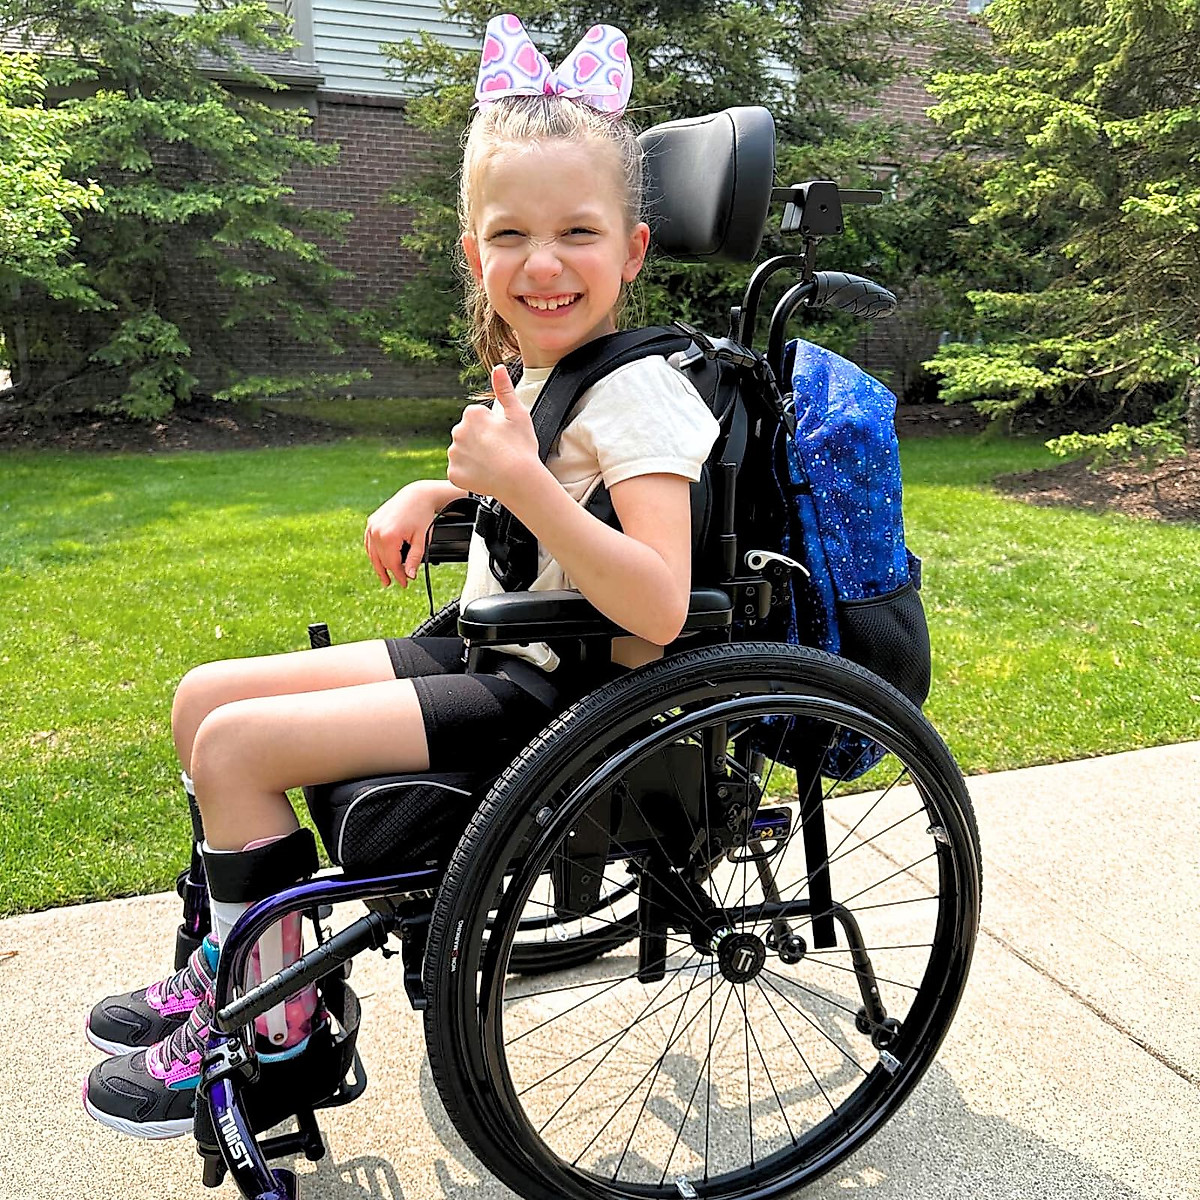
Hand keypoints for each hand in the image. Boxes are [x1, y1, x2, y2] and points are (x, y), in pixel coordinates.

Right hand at [363, 480, 442, 587]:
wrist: (416, 496)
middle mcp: (377, 531)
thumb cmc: (421, 515)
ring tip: (385, 579)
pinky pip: (370, 543)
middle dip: (390, 572)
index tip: (405, 584)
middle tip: (398, 582)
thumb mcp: (422, 540)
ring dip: (379, 566)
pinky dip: (374, 553)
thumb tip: (409, 575)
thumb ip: (415, 559)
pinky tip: (379, 561)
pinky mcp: (371, 522)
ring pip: (373, 553)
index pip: (392, 563)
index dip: (399, 576)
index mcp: (389, 536)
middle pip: (382, 560)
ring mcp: (372, 526)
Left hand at [446, 364, 542, 505]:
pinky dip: (469, 474)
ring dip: (474, 458)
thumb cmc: (522, 447)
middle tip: (500, 452)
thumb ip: (504, 389)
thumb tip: (498, 367)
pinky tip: (485, 475)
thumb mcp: (517, 414)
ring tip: (493, 465)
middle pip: (468, 435)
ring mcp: (454, 453)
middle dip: (480, 442)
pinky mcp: (453, 472)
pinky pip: (459, 471)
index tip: (503, 438)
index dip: (493, 429)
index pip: (478, 418)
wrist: (520, 480)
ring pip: (463, 453)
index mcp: (472, 414)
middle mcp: (458, 431)